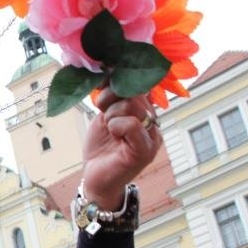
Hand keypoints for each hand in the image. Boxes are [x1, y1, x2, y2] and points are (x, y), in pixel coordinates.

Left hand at [81, 89, 161, 209]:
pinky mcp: (145, 151)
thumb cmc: (100, 147)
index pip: (140, 85)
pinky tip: (113, 134)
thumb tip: (109, 69)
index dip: (119, 81)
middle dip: (112, 98)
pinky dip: (117, 126)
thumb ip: (112, 97)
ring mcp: (152, 137)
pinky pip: (132, 125)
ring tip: (109, 129)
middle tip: (104, 114)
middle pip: (136, 93)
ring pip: (133, 106)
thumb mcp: (104, 115)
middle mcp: (153, 123)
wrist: (95, 178)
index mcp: (145, 113)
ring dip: (112, 114)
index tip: (103, 84)